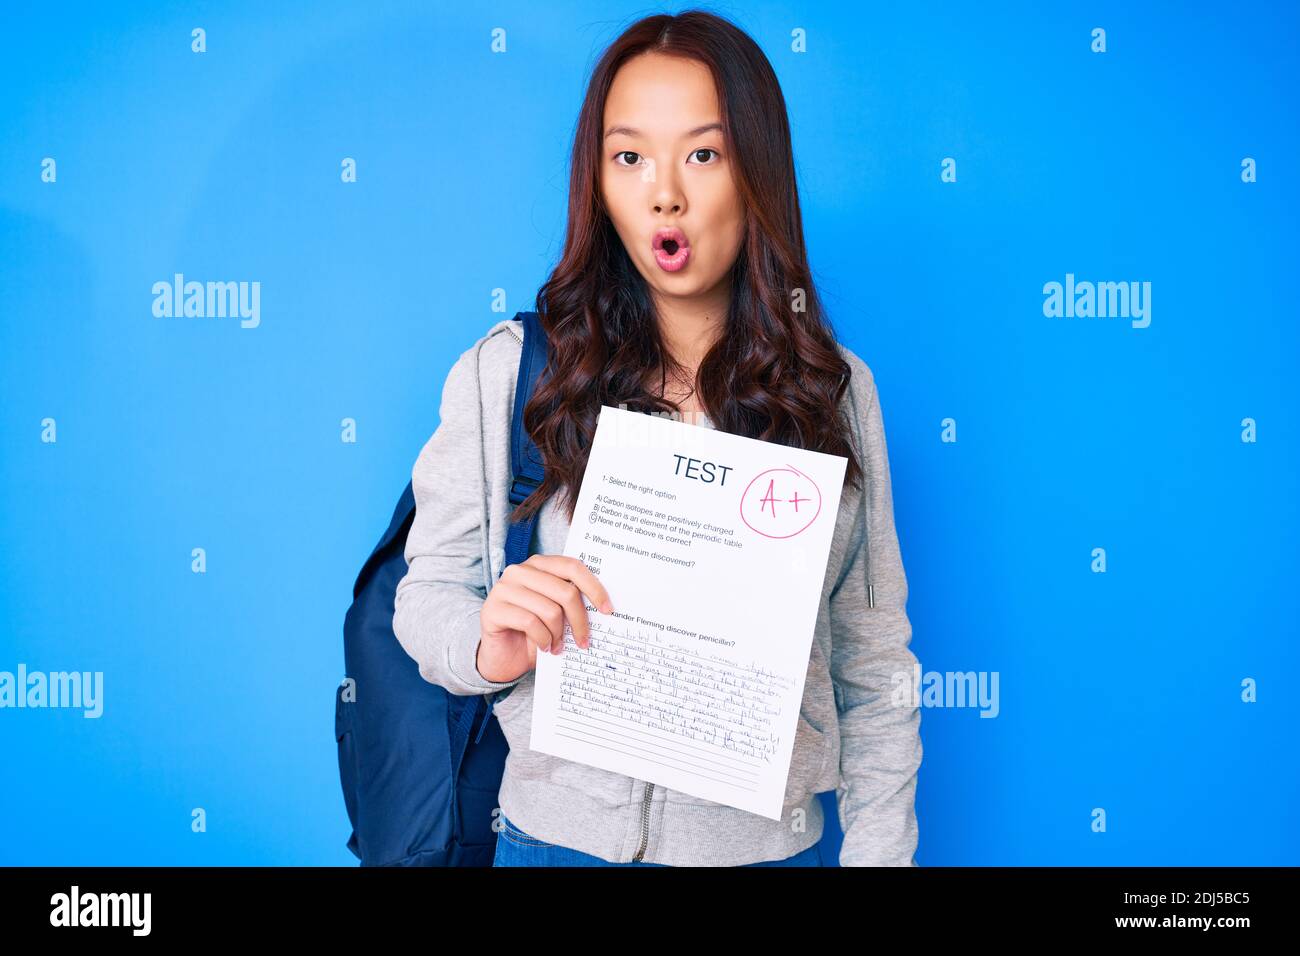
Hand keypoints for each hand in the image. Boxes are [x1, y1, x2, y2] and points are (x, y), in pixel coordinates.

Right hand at [476, 555, 612, 682]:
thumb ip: (572, 602)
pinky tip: (544, 647)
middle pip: (565, 592)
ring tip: (558, 646)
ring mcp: (503, 588)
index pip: (573, 567)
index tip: (608, 610)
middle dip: (579, 621)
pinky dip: (542, 639)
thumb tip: (604, 606)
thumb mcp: (557, 613)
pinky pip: (530, 623)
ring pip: (549, 610)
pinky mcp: (492, 609)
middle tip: (583, 641)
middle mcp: (520, 571)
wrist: (502, 657)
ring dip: (558, 635)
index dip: (594, 588)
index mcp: (539, 565)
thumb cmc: (534, 633)